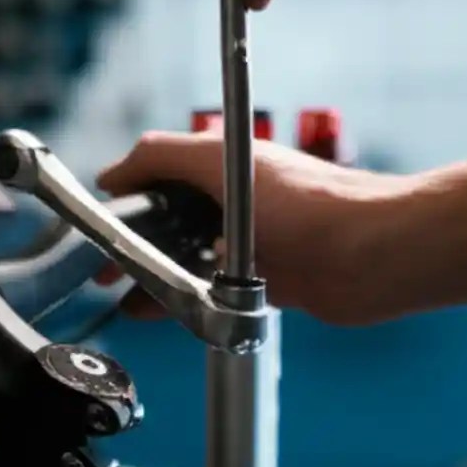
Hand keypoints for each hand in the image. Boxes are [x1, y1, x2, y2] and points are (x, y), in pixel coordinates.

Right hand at [97, 130, 414, 324]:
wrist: (372, 255)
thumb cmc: (312, 204)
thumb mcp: (224, 163)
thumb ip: (163, 156)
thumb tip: (114, 171)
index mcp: (224, 162)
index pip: (156, 170)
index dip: (123, 193)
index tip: (95, 220)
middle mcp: (233, 198)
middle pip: (166, 217)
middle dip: (130, 239)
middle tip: (100, 264)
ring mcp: (249, 239)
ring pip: (185, 255)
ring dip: (150, 272)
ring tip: (118, 290)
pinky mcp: (263, 277)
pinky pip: (208, 287)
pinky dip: (178, 298)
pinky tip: (153, 310)